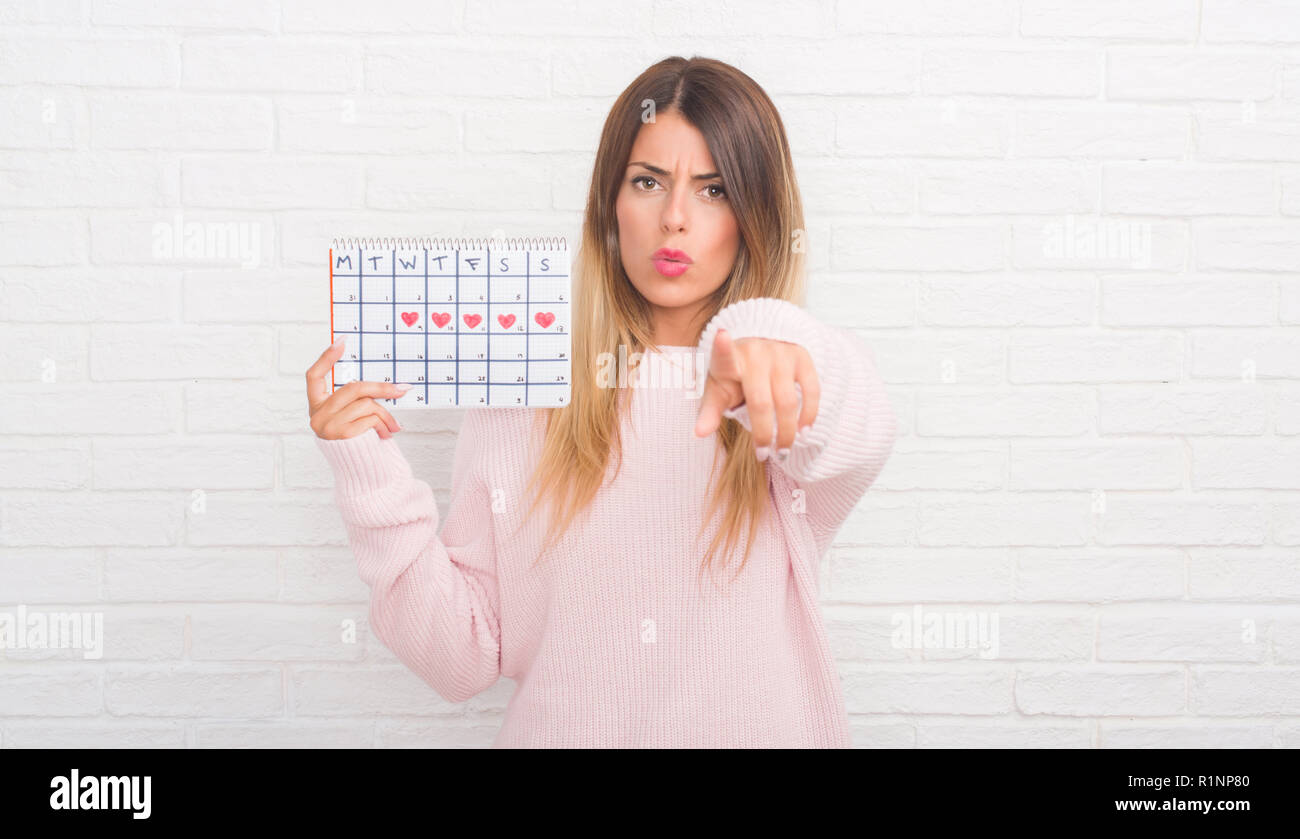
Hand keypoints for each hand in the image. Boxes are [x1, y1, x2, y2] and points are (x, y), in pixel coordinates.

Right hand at [306, 339, 406, 439]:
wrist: (362, 475)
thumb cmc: (359, 443)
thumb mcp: (350, 419)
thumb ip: (354, 403)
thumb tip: (382, 385)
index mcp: (316, 407)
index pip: (314, 377)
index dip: (326, 358)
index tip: (342, 341)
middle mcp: (317, 416)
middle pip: (352, 389)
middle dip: (381, 388)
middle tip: (402, 389)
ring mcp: (327, 426)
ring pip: (366, 404)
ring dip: (386, 415)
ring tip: (394, 426)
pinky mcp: (342, 435)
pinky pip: (371, 418)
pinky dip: (384, 425)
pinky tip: (387, 435)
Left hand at [693, 328, 820, 459]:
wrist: (762, 342)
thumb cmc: (735, 373)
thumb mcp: (719, 388)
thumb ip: (710, 411)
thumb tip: (698, 434)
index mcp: (730, 359)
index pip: (724, 353)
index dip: (722, 346)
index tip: (721, 336)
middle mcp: (756, 353)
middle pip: (761, 402)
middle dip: (764, 433)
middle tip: (764, 455)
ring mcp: (781, 354)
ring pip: (788, 401)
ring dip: (787, 431)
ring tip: (783, 451)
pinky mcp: (802, 357)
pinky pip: (811, 390)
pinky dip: (809, 414)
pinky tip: (803, 432)